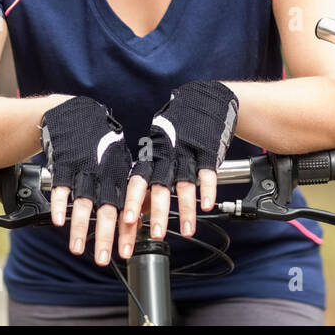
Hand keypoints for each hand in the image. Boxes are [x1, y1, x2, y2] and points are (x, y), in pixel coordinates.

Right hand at [39, 95, 132, 265]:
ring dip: (80, 227)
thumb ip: (128, 186)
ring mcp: (83, 168)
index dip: (127, 231)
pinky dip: (60, 205)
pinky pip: (62, 187)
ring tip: (77, 248)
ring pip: (83, 202)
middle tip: (103, 259)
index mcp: (120, 175)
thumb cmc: (100, 141)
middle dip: (105, 235)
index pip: (126, 208)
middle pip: (106, 208)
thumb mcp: (120, 160)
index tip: (126, 252)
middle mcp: (103, 173)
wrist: (75, 113)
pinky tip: (59, 221)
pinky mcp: (64, 163)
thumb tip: (141, 213)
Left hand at [119, 81, 238, 257]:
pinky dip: (207, 190)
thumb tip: (138, 210)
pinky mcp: (208, 151)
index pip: (138, 181)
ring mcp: (188, 152)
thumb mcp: (159, 150)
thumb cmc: (177, 129)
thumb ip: (150, 179)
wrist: (203, 100)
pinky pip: (207, 173)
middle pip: (160, 187)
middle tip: (155, 234)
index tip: (127, 222)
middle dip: (158, 212)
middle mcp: (168, 155)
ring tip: (186, 231)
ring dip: (185, 209)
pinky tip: (206, 205)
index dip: (133, 201)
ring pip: (184, 184)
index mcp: (152, 156)